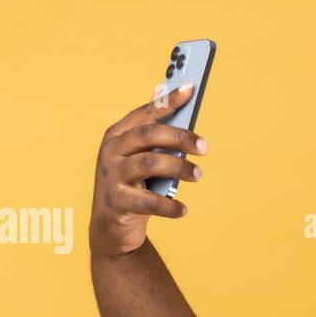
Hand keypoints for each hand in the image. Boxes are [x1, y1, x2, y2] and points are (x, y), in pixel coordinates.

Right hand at [89, 83, 207, 256]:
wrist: (110, 226)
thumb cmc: (133, 184)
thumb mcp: (139, 156)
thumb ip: (152, 131)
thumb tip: (164, 92)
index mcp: (118, 134)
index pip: (145, 112)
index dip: (168, 101)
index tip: (191, 90)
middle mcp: (111, 151)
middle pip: (148, 136)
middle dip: (180, 137)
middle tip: (205, 147)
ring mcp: (111, 175)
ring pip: (149, 164)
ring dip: (178, 168)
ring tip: (198, 174)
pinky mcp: (117, 201)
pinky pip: (148, 201)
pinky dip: (169, 206)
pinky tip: (183, 209)